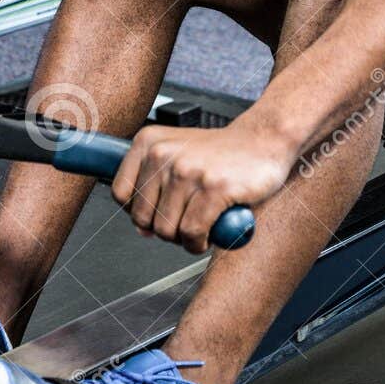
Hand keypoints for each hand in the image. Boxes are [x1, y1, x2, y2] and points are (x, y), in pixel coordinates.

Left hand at [111, 118, 294, 252]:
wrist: (264, 140)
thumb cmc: (221, 153)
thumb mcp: (177, 154)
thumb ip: (154, 187)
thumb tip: (141, 230)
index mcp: (148, 142)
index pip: (120, 194)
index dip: (138, 212)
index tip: (158, 213)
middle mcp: (163, 153)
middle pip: (143, 217)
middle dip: (163, 229)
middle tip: (185, 223)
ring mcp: (188, 171)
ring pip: (167, 230)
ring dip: (184, 239)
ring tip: (200, 227)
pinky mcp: (213, 188)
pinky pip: (192, 233)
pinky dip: (198, 243)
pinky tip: (208, 236)